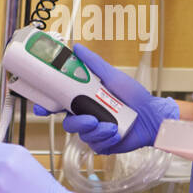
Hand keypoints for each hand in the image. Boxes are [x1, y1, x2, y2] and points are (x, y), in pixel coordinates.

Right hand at [35, 43, 178, 153]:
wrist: (152, 115)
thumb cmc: (134, 96)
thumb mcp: (112, 76)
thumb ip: (93, 63)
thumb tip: (77, 47)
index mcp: (83, 100)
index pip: (58, 104)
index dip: (46, 107)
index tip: (41, 108)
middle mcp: (86, 116)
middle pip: (67, 122)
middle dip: (76, 121)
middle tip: (90, 119)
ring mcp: (93, 132)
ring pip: (81, 134)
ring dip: (96, 130)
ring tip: (110, 126)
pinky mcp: (103, 144)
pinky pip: (96, 145)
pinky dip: (106, 139)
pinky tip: (117, 133)